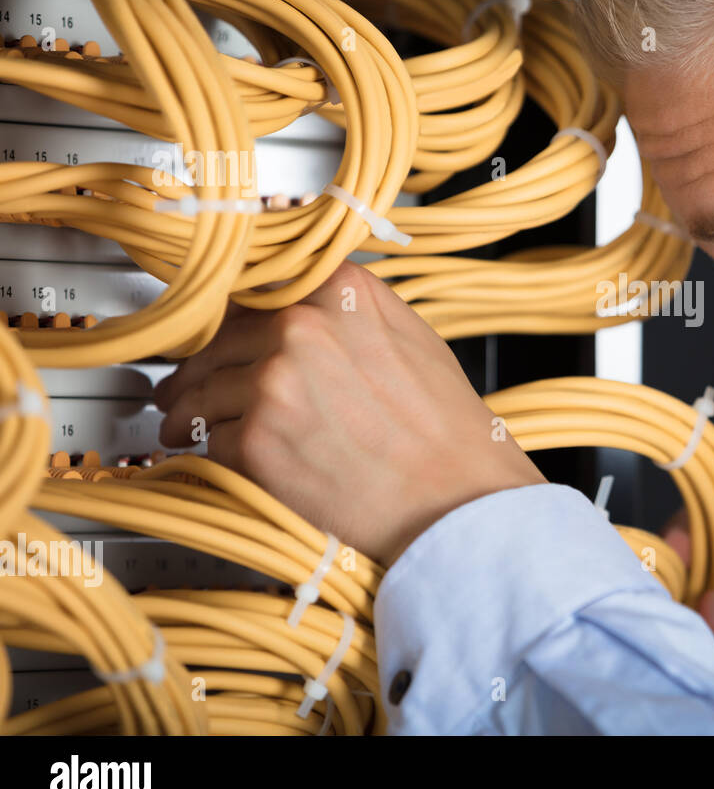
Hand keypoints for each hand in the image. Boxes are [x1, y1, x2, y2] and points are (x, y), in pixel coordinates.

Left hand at [153, 261, 545, 566]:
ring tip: (182, 426)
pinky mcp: (257, 439)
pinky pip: (209, 440)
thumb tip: (296, 307)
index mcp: (340, 290)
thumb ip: (350, 311)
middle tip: (183, 387)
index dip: (227, 318)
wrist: (457, 498)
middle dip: (198, 369)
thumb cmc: (445, 429)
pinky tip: (217, 458)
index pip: (252, 291)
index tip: (213, 334)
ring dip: (190, 412)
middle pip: (218, 341)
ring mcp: (275, 381)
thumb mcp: (412, 338)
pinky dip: (209, 453)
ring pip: (203, 390)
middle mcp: (301, 326)